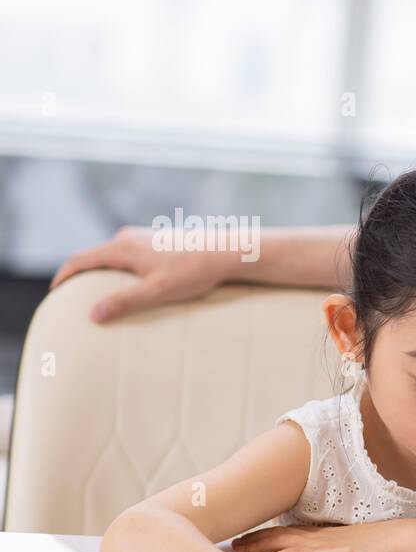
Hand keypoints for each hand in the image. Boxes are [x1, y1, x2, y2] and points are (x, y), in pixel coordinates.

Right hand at [50, 225, 231, 322]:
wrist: (225, 252)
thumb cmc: (193, 273)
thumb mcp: (157, 291)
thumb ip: (125, 302)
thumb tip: (93, 315)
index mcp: (121, 248)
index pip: (79, 260)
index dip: (63, 277)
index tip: (54, 294)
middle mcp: (127, 237)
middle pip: (92, 257)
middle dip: (79, 276)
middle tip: (70, 297)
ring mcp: (141, 236)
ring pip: (110, 255)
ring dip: (99, 272)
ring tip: (95, 292)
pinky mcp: (155, 240)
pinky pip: (127, 255)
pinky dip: (117, 268)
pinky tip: (126, 283)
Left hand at [232, 522, 401, 551]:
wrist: (393, 540)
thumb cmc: (375, 545)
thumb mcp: (345, 547)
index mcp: (317, 534)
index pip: (282, 534)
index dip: (260, 538)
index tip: (241, 542)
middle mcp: (313, 538)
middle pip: (274, 539)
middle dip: (251, 544)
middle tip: (229, 549)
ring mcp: (318, 547)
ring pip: (279, 549)